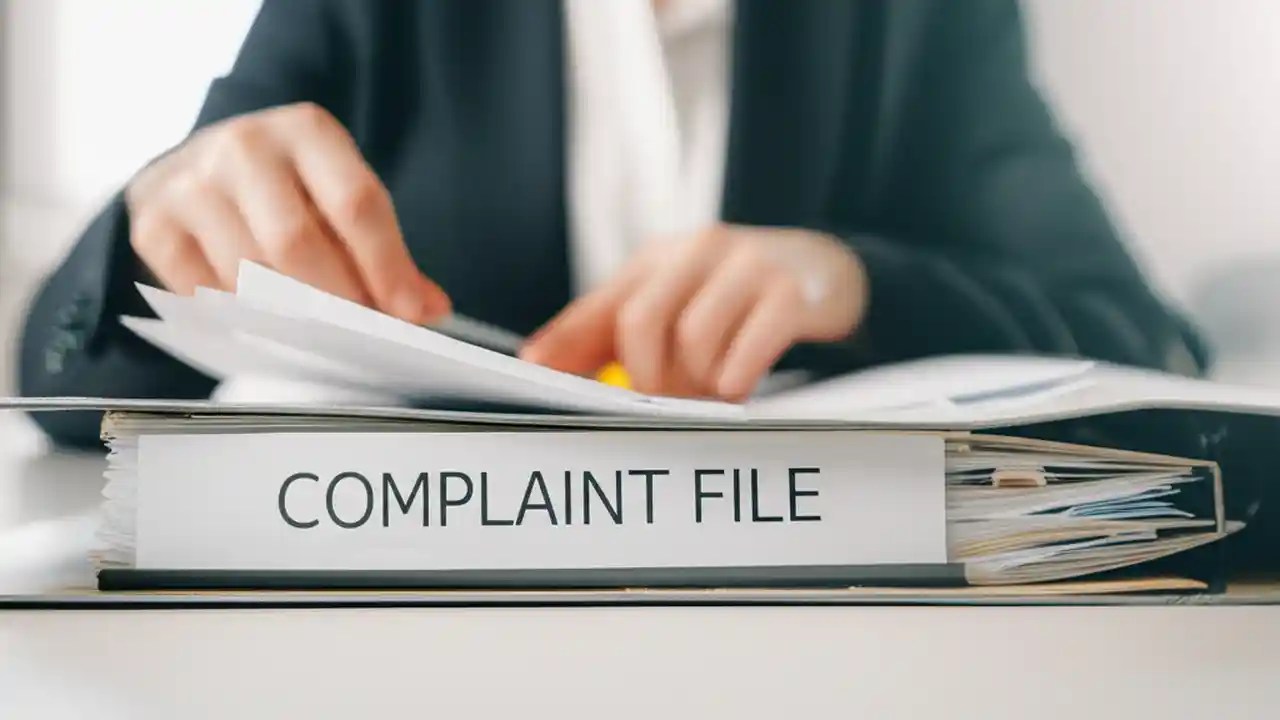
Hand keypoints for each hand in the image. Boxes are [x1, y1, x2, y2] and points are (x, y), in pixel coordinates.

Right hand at [125, 102, 449, 322]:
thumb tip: (429, 310)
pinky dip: (239, 321)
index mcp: (306, 130)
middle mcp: (244, 145)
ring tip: (321, 342)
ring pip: (248, 272)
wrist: (200, 167)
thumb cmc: (289, 190)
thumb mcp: (340, 198)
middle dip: (336, 300)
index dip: (385, 265)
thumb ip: (385, 252)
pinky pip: (202, 293)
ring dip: (290, 319)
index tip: (409, 314)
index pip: (355, 203)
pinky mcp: (153, 224)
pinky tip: (265, 330)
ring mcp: (190, 183)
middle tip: (363, 339)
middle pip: (296, 242)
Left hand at [521, 224, 867, 399]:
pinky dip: (736, 374)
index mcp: (660, 259)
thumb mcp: (676, 300)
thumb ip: (612, 332)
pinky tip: (737, 387)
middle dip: (646, 377)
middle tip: (664, 404)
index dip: (566, 343)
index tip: (537, 375)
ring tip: (712, 396)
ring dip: (697, 383)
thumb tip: (539, 362)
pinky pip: (751, 341)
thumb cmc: (736, 296)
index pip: (603, 304)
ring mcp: (746, 267)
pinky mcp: (790, 291)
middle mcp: (697, 253)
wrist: (824, 271)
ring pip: (694, 336)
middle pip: (641, 320)